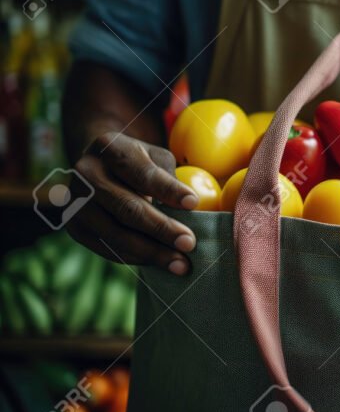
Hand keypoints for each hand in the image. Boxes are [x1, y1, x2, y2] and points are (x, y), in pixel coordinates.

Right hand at [67, 132, 198, 274]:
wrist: (99, 167)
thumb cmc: (138, 163)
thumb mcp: (155, 157)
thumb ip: (169, 178)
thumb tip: (190, 209)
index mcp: (109, 147)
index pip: (140, 172)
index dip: (167, 189)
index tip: (193, 203)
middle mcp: (86, 173)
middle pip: (126, 207)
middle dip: (161, 228)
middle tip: (189, 243)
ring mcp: (75, 202)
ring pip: (115, 233)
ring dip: (151, 251)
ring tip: (180, 263)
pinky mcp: (74, 227)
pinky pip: (107, 247)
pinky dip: (135, 258)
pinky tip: (159, 262)